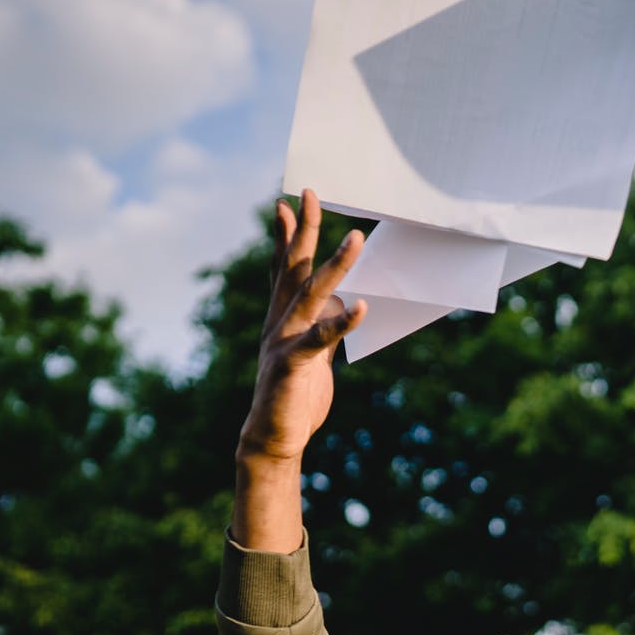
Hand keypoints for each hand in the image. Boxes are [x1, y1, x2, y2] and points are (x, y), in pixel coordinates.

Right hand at [236, 189, 366, 465]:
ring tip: (355, 238)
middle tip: (310, 195)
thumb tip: (340, 300)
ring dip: (334, 265)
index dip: (286, 237)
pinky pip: (319, 340)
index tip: (287, 205)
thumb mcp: (312, 354)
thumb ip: (323, 325)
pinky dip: (340, 323)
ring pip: (310, 295)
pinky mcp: (293, 365)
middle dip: (302, 231)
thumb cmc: (294, 396)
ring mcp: (284, 341)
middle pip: (293, 269)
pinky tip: (361, 307)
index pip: (283, 270)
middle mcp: (279, 323)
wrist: (272, 438)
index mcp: (282, 319)